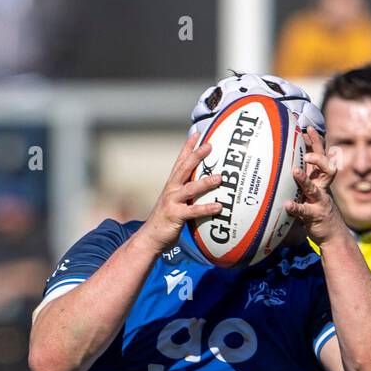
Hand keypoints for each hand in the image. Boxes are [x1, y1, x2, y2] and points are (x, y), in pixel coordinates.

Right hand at [141, 135, 222, 254]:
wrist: (150, 237)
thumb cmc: (166, 220)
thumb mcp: (175, 202)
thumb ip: (187, 194)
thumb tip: (204, 188)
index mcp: (171, 185)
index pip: (180, 161)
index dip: (188, 147)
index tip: (197, 134)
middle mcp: (171, 190)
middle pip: (184, 168)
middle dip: (196, 155)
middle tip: (209, 145)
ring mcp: (172, 202)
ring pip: (190, 188)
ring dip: (206, 182)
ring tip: (220, 177)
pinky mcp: (175, 216)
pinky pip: (193, 211)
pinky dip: (206, 208)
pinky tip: (219, 207)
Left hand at [285, 127, 342, 245]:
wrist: (332, 234)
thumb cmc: (318, 209)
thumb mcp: (312, 191)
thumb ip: (304, 178)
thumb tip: (288, 163)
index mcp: (320, 179)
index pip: (322, 156)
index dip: (317, 142)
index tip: (308, 129)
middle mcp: (322, 187)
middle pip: (325, 167)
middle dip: (317, 155)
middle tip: (307, 149)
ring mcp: (319, 201)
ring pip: (314, 187)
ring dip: (304, 179)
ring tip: (294, 171)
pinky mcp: (315, 215)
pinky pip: (305, 210)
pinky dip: (296, 207)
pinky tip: (287, 205)